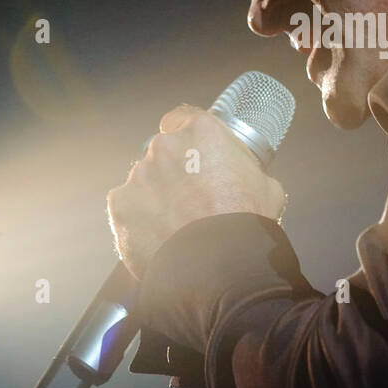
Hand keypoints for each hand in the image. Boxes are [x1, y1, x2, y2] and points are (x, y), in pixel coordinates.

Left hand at [106, 103, 286, 279]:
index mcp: (202, 132)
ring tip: (177, 227)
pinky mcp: (120, 206)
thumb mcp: (266, 187)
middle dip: (173, 172)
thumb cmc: (246, 226)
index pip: (181, 119)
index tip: (191, 155)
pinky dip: (139, 221)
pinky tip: (160, 239)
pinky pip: (128, 209)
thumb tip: (244, 178)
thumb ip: (245, 171)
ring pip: (144, 181)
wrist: (219, 268)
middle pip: (163, 153)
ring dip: (156, 197)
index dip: (186, 138)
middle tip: (191, 200)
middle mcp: (165, 146)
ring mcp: (139, 175)